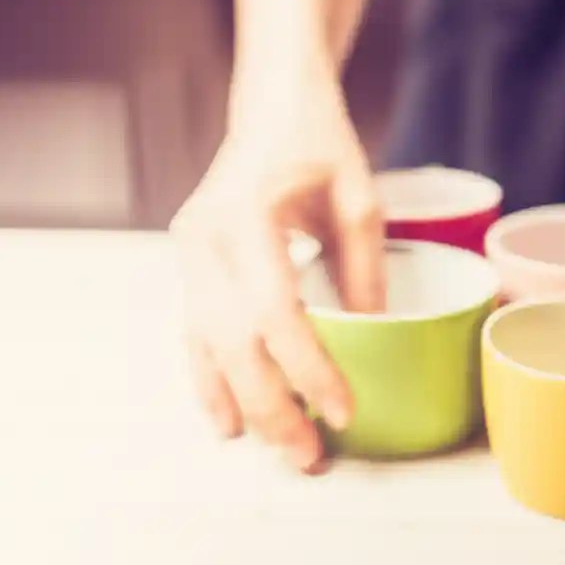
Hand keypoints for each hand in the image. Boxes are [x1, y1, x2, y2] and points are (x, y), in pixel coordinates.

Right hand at [171, 79, 384, 472]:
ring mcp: (189, 254)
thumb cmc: (320, 144)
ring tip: (278, 449)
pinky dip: (212, 380)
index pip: (275, 313)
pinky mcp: (190, 265)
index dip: (308, 369)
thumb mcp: (359, 200)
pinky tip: (229, 420)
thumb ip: (366, 270)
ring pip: (208, 347)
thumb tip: (375, 340)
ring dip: (242, 404)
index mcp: (247, 217)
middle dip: (273, 407)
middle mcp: (205, 240)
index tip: (342, 410)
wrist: (271, 108)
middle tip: (311, 456)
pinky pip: (195, 334)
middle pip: (234, 344)